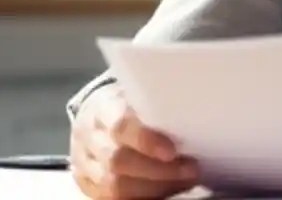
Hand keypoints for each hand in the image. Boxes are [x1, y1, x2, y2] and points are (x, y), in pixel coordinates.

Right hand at [69, 83, 198, 198]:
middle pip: (118, 162)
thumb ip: (159, 103)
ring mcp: (84, 163)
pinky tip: (166, 191)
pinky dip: (142, 198)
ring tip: (184, 182)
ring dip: (155, 188)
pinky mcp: (86, 183)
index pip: (121, 126)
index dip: (146, 141)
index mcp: (103, 108)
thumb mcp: (141, 92)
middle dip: (159, 171)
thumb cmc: (130, 102)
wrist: (94, 114)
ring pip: (115, 186)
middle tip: (192, 169)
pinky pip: (111, 199)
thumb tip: (197, 110)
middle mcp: (89, 137)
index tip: (172, 152)